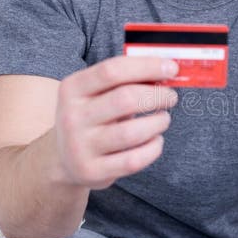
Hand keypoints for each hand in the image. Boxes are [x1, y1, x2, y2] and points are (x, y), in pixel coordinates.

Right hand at [54, 55, 178, 189]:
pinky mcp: (92, 170)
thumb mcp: (96, 94)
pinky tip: (156, 140)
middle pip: (125, 99)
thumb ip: (126, 81)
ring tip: (163, 119)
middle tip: (171, 97)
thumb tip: (167, 70)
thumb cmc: (92, 117)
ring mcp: (80, 146)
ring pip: (132, 132)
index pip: (112, 70)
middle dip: (157, 96)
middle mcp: (72, 116)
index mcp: (72, 88)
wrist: (65, 159)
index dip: (147, 67)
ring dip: (158, 122)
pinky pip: (133, 160)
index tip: (172, 68)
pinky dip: (153, 148)